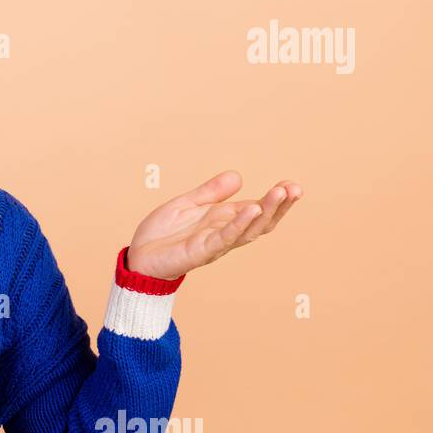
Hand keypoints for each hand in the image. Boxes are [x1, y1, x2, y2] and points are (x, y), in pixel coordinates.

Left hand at [125, 172, 302, 279]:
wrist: (139, 256)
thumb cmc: (163, 234)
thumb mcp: (187, 204)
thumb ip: (210, 192)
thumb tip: (238, 176)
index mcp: (224, 220)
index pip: (257, 209)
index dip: (275, 199)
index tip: (292, 185)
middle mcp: (225, 233)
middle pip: (261, 221)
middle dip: (279, 205)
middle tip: (294, 188)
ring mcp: (215, 243)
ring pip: (249, 229)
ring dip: (267, 211)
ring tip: (281, 193)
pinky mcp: (201, 251)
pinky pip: (225, 237)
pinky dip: (239, 224)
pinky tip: (251, 209)